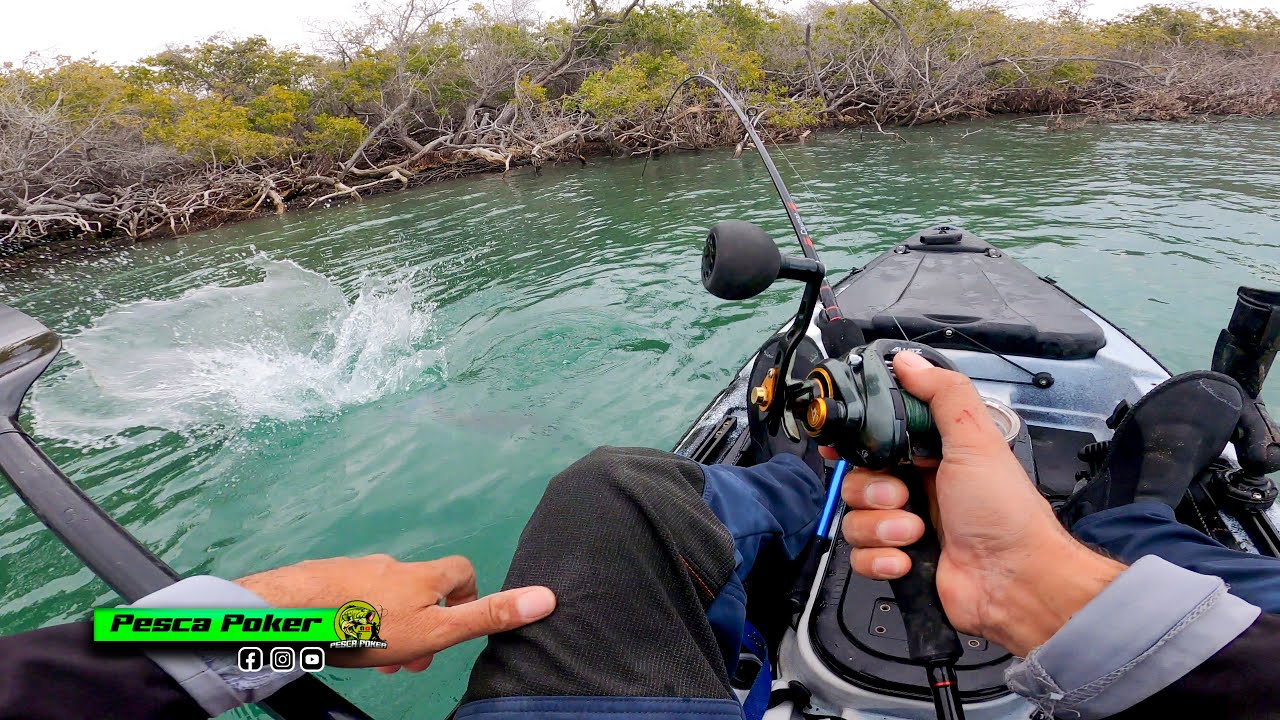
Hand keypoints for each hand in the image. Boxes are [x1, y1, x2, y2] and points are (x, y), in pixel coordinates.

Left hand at [235, 554, 555, 672]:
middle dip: (422, 622)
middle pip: (420, 589)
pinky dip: (357, 618)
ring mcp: (356, 570)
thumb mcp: (436, 631)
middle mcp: (392, 566)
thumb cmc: (371, 626)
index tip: (457, 624)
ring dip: (389, 624)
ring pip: (384, 597)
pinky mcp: (325, 579)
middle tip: (411, 659)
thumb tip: (545, 597)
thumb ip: (485, 616)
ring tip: (374, 659)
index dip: (468, 594)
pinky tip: (342, 641)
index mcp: (423, 576)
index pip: (461, 571)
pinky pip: (351, 597)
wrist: (293, 612)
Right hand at [839, 351, 1123, 655]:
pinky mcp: (898, 560)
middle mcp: (916, 488)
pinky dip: (882, 558)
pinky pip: (861, 557)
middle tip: (903, 494)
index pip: (876, 438)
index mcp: (932, 455)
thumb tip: (909, 363)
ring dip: (881, 526)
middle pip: (855, 479)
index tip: (842, 445)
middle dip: (873, 490)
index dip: (856, 441)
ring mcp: (904, 526)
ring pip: (854, 519)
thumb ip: (943, 395)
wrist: (1016, 581)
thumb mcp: (977, 441)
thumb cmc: (1007, 514)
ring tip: (915, 531)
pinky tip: (910, 556)